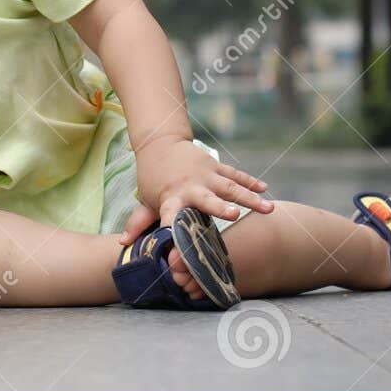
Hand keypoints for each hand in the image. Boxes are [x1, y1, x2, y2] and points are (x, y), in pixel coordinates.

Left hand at [117, 136, 272, 242]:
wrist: (160, 144)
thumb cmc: (153, 178)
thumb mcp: (145, 200)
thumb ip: (138, 222)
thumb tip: (123, 244)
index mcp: (171, 199)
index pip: (171, 217)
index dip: (174, 229)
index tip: (181, 246)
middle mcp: (191, 187)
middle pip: (207, 199)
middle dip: (220, 207)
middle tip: (234, 215)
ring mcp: (206, 175)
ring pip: (230, 187)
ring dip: (249, 197)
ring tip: (268, 208)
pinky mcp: (215, 167)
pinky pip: (236, 175)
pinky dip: (250, 182)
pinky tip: (266, 189)